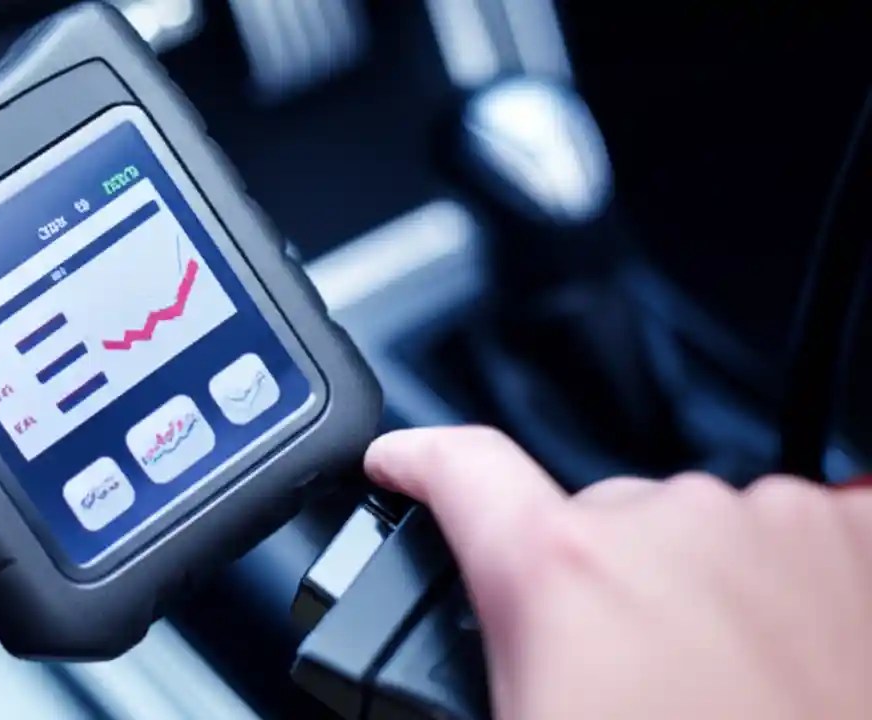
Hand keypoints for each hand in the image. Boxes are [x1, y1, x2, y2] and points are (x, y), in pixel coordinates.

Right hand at [366, 427, 871, 719]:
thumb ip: (487, 659)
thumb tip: (469, 659)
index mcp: (563, 576)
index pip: (459, 471)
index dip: (415, 461)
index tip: (398, 462)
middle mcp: (666, 524)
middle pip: (596, 521)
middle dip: (600, 586)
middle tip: (630, 682)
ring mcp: (770, 521)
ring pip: (693, 529)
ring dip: (694, 587)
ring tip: (722, 687)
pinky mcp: (855, 532)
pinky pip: (783, 530)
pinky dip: (775, 579)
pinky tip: (787, 654)